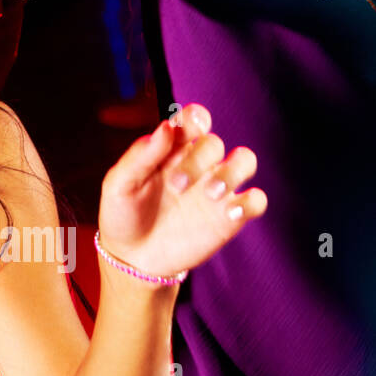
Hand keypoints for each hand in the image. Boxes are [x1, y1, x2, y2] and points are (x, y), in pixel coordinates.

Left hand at [96, 103, 266, 282]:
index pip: (193, 120)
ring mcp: (215, 189)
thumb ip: (140, 156)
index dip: (196, 117)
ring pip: (245, 160)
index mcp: (170, 150)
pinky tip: (229, 213)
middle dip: (200, 158)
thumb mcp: (119, 185)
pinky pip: (256, 200)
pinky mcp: (229, 217)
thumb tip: (166, 127)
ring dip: (233, 171)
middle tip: (177, 185)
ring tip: (211, 194)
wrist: (133, 258)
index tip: (190, 128)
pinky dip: (251, 201)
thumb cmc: (122, 215)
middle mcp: (197, 164)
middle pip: (214, 142)